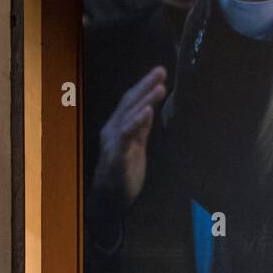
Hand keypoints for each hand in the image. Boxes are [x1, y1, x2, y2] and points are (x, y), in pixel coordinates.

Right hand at [93, 66, 167, 229]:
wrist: (111, 201)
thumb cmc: (123, 174)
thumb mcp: (136, 147)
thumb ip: (141, 129)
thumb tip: (149, 108)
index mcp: (117, 126)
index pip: (130, 101)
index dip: (144, 85)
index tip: (160, 72)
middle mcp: (112, 130)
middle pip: (129, 102)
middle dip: (145, 85)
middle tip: (161, 71)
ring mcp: (113, 142)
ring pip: (129, 115)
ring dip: (145, 100)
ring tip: (159, 87)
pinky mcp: (117, 156)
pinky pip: (127, 135)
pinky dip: (137, 121)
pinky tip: (148, 111)